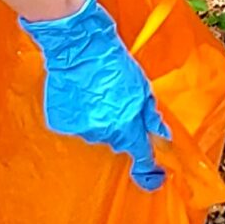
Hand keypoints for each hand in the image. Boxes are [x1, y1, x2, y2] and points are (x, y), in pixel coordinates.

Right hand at [20, 0, 171, 191]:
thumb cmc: (112, 61)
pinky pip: (77, 126)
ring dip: (99, 119)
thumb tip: (162, 135)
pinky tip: (79, 94)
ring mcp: (80, 129)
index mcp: (126, 122)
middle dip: (121, 127)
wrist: (77, 46)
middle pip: (117, 140)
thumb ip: (150, 115)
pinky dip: (79, 115)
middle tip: (116, 100)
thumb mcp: (141, 85)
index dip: (149, 169)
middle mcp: (103, 131)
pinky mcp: (62, 122)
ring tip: (96, 92)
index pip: (140, 155)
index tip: (155, 178)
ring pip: (96, 132)